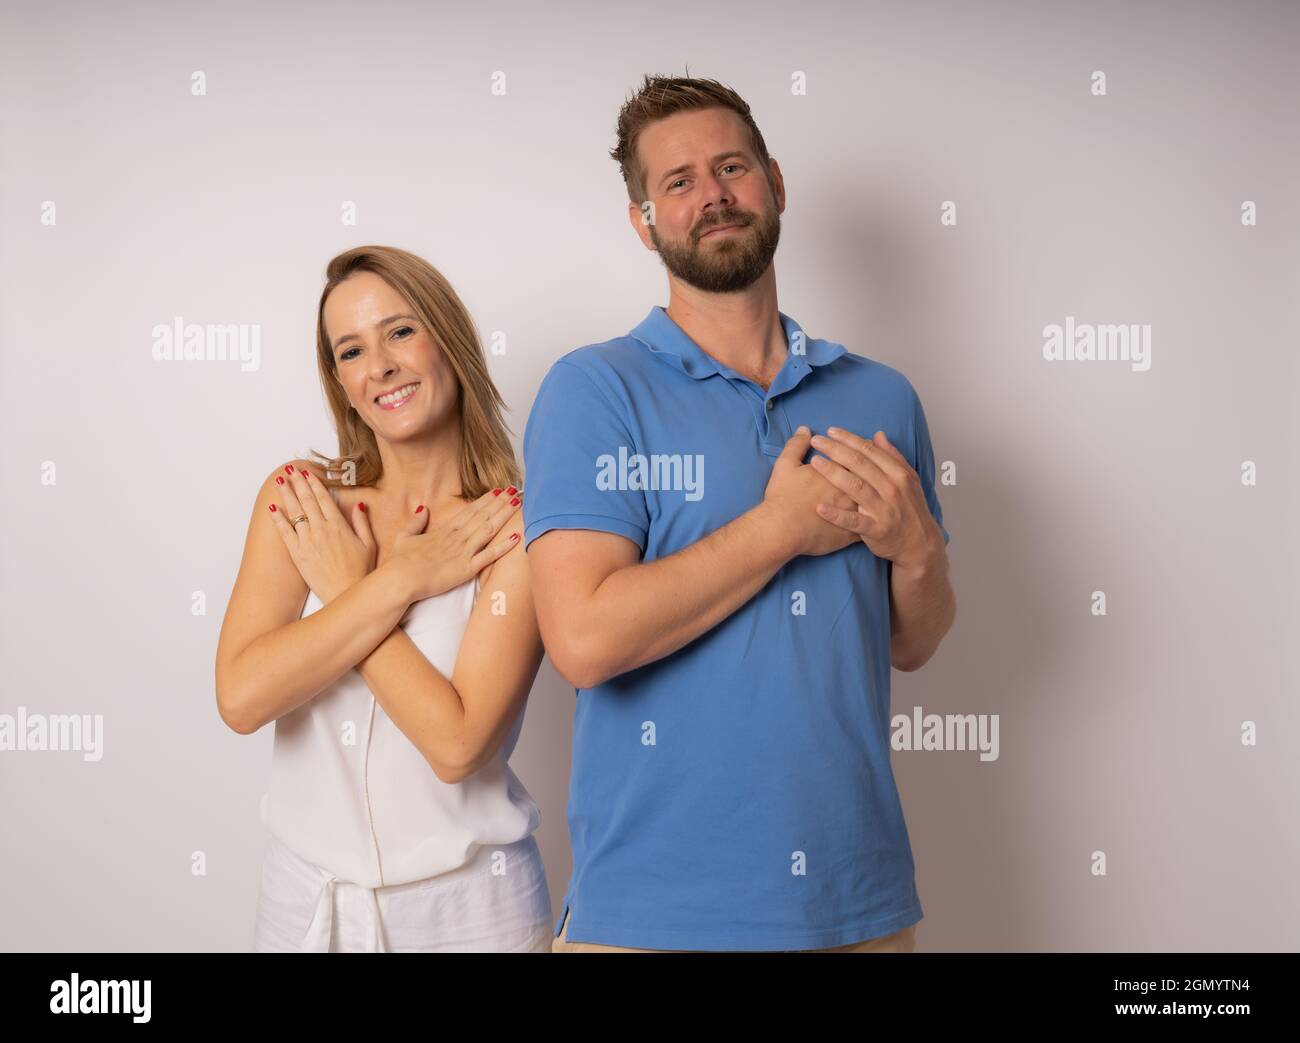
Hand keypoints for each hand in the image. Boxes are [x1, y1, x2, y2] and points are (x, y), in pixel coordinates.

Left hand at [269, 464, 376, 602]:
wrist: (346, 593)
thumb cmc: (360, 572)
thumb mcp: (369, 544)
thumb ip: (362, 522)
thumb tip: (358, 504)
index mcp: (339, 525)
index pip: (324, 498)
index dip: (314, 483)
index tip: (307, 472)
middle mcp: (321, 530)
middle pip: (307, 500)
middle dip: (297, 483)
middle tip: (289, 470)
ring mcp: (308, 541)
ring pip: (294, 512)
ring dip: (286, 495)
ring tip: (279, 481)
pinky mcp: (298, 554)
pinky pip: (285, 533)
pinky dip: (278, 520)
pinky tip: (272, 509)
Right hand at [388, 486, 522, 601]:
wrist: (401, 578)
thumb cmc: (401, 561)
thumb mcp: (405, 536)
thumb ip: (416, 522)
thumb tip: (422, 508)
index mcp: (445, 530)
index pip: (470, 511)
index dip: (486, 500)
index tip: (498, 491)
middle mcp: (457, 537)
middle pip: (483, 516)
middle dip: (500, 502)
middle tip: (516, 490)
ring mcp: (463, 552)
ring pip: (489, 529)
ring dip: (504, 515)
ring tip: (518, 503)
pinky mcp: (467, 568)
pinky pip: (489, 555)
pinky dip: (503, 546)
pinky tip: (516, 536)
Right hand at [762, 427, 861, 556]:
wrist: (781, 529)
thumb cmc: (783, 496)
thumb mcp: (785, 464)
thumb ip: (796, 445)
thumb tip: (805, 430)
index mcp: (838, 472)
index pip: (858, 458)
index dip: (860, 453)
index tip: (860, 449)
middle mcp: (851, 492)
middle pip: (869, 479)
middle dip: (872, 475)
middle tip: (870, 473)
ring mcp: (852, 514)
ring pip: (870, 505)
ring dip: (871, 500)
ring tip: (866, 497)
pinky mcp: (849, 535)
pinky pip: (864, 528)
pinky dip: (866, 523)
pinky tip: (865, 521)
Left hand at [809, 427, 940, 568]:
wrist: (919, 544)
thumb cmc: (910, 508)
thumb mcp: (909, 480)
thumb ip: (892, 456)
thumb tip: (877, 435)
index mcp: (898, 474)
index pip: (870, 451)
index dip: (849, 440)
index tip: (831, 431)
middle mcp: (892, 489)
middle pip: (860, 465)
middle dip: (836, 450)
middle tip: (816, 442)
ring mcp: (884, 509)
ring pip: (855, 487)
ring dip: (833, 473)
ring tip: (814, 463)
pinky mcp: (876, 530)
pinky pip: (853, 521)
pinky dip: (836, 515)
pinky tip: (819, 507)